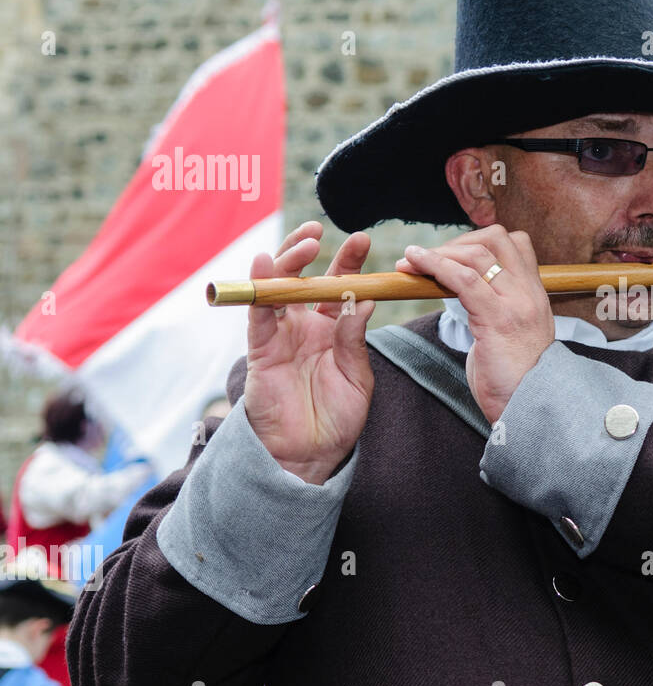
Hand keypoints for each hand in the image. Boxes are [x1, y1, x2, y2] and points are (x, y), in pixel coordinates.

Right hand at [243, 222, 376, 484]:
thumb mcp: (357, 376)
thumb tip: (361, 301)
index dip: (346, 260)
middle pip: (300, 276)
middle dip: (306, 249)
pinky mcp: (260, 351)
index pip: (337, 284)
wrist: (311, 456)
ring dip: (286, 262)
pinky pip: (257, 316)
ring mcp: (279, 336)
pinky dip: (259, 292)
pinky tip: (262, 266)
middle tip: (320, 229)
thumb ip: (354, 340)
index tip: (360, 239)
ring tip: (304, 243)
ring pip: (275, 288)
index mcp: (330, 327)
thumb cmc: (337, 418)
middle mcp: (302, 325)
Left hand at [396, 224, 553, 424]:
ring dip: (438, 252)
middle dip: (458, 241)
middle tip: (429, 258)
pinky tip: (413, 265)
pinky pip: (464, 280)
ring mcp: (516, 304)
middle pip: (496, 238)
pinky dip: (435, 266)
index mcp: (534, 295)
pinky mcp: (498, 320)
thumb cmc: (516, 380)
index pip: (516, 243)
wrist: (532, 408)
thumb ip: (498, 312)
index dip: (481, 240)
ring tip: (411, 260)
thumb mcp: (513, 336)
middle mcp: (529, 293)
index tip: (453, 255)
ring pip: (477, 254)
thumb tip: (472, 299)